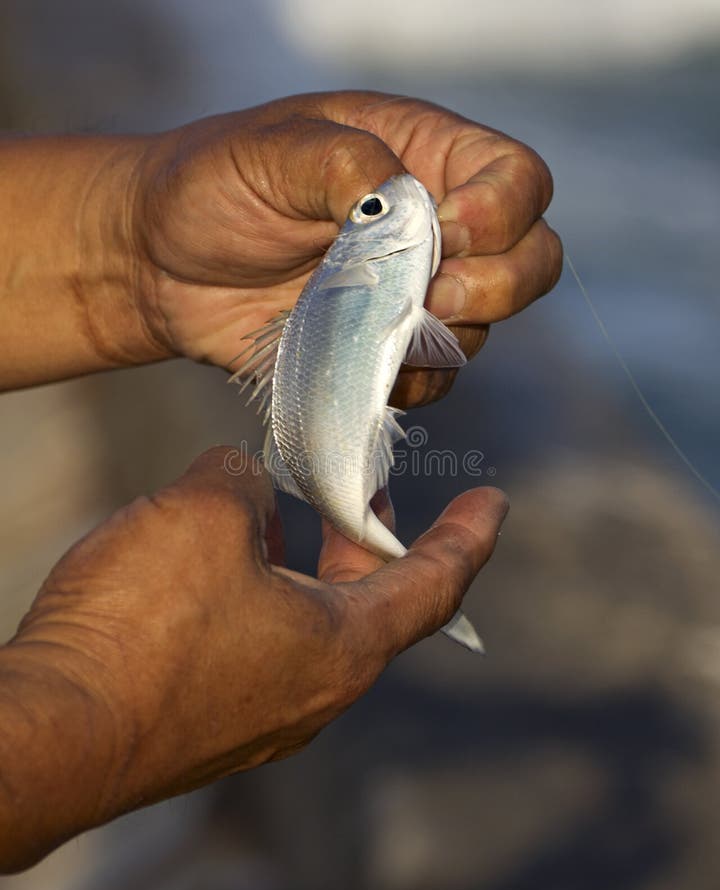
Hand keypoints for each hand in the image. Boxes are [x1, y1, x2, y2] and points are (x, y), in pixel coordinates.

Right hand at [0, 447, 507, 870]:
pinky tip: (215, 557)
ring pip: (306, 620)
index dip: (469, 535)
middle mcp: (313, 690)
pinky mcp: (209, 719)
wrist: (50, 734)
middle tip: (366, 487)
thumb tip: (241, 485)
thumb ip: (240, 483)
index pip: (435, 584)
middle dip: (368, 535)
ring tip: (280, 506)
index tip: (494, 503)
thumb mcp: (205, 514)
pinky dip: (257, 589)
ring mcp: (261, 714)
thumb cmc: (140, 629)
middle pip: (368, 600)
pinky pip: (256, 642)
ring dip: (304, 560)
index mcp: (342, 646)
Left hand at [131, 91, 561, 404]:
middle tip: (431, 296)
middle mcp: (433, 227)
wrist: (160, 266)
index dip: (502, 214)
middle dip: (497, 288)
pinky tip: (362, 365)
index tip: (445, 232)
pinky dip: (409, 381)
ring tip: (372, 327)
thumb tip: (404, 208)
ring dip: (443, 339)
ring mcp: (412, 292)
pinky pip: (432, 378)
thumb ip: (345, 163)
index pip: (517, 181)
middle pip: (531, 261)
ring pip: (483, 329)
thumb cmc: (210, 188)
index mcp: (422, 156)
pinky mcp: (382, 348)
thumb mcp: (270, 152)